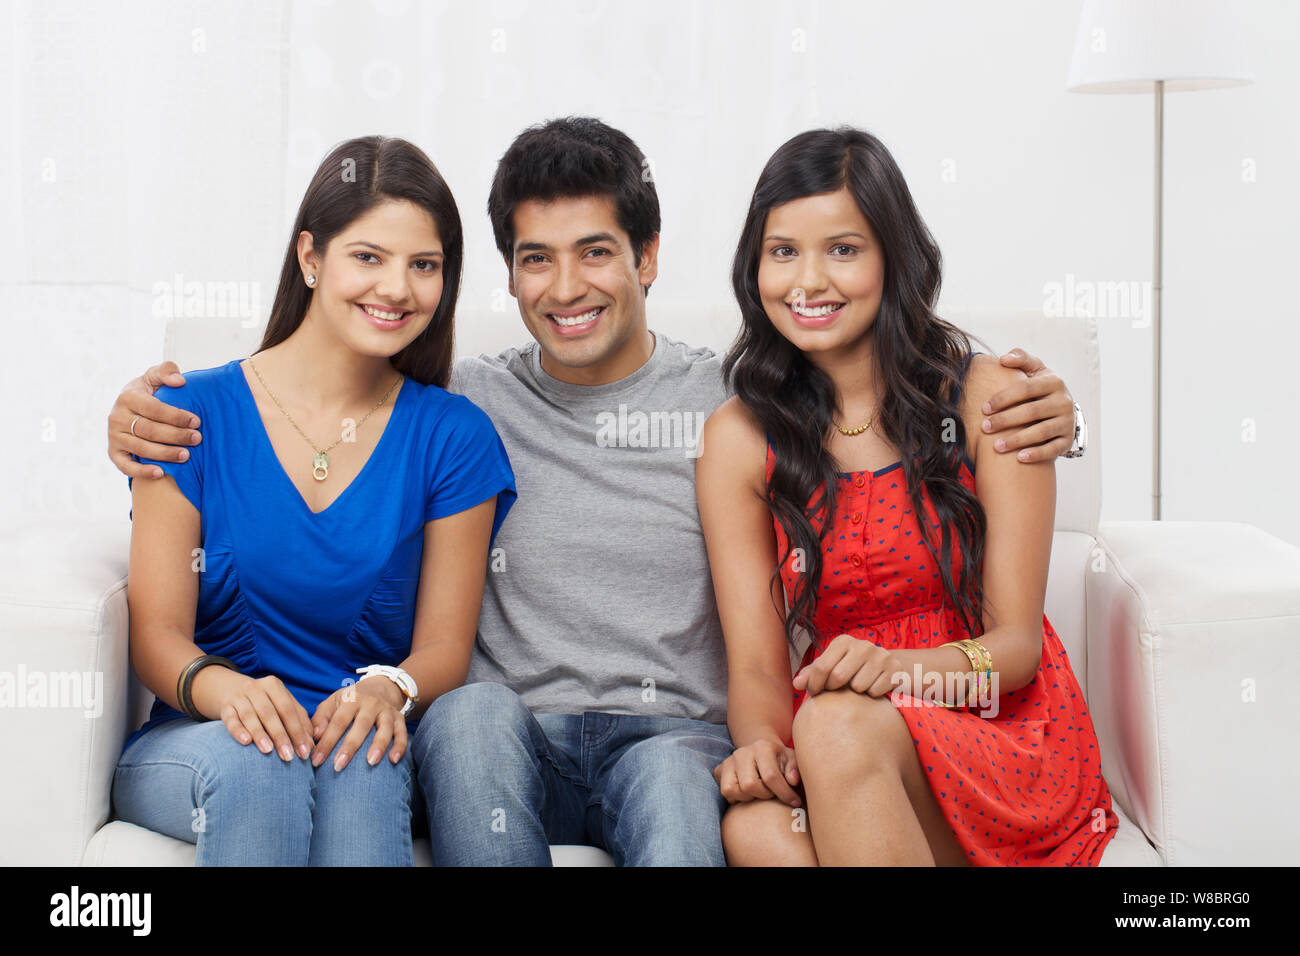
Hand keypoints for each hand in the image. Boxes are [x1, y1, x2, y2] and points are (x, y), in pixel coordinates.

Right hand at [108, 362, 201, 478]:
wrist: (130, 408)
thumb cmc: (149, 392)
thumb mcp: (155, 377)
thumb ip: (167, 371)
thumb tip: (180, 381)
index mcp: (128, 397)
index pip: (154, 409)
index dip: (176, 416)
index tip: (197, 421)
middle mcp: (117, 417)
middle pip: (149, 430)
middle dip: (175, 435)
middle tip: (197, 438)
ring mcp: (114, 436)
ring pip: (141, 448)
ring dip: (165, 454)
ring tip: (186, 455)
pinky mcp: (114, 453)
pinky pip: (125, 466)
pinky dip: (142, 472)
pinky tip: (161, 473)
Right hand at [196, 670, 313, 761]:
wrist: (232, 691)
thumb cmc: (266, 703)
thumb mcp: (283, 705)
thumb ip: (299, 722)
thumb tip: (311, 745)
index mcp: (274, 686)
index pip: (289, 710)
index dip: (298, 731)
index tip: (305, 752)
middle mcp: (256, 689)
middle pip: (270, 713)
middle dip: (280, 736)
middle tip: (288, 757)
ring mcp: (239, 698)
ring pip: (250, 716)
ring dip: (260, 734)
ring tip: (268, 750)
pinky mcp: (225, 708)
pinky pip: (230, 720)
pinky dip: (238, 730)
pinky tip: (245, 742)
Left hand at [310, 676, 407, 770]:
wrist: (379, 687)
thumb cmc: (350, 701)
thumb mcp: (333, 702)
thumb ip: (321, 718)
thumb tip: (314, 737)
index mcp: (352, 699)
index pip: (338, 721)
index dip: (327, 741)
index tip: (316, 760)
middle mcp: (371, 704)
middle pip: (361, 725)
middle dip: (350, 746)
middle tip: (338, 766)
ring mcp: (387, 711)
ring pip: (385, 728)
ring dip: (379, 745)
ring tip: (371, 762)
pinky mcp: (400, 719)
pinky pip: (402, 733)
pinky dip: (400, 746)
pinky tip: (394, 760)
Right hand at [713, 738, 800, 806]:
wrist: (760, 752)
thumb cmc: (779, 760)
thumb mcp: (792, 760)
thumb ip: (795, 769)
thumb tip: (793, 780)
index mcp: (762, 747)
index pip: (770, 776)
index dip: (784, 793)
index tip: (795, 801)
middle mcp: (742, 752)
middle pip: (749, 785)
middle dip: (764, 795)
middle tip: (773, 793)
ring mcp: (728, 761)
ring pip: (733, 790)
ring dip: (749, 798)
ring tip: (760, 793)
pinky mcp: (719, 770)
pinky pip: (725, 792)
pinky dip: (737, 798)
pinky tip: (748, 793)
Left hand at [793, 633, 906, 697]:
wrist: (887, 667)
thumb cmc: (850, 668)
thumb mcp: (831, 665)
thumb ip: (812, 673)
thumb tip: (796, 684)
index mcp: (843, 642)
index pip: (821, 667)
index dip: (814, 684)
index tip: (814, 692)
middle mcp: (863, 645)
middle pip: (838, 678)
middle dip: (834, 689)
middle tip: (837, 689)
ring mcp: (881, 656)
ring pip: (859, 687)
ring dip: (856, 693)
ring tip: (858, 686)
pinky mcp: (895, 669)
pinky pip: (875, 692)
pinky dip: (872, 695)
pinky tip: (873, 688)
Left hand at [982, 348, 1074, 462]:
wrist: (1062, 409)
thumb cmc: (1040, 388)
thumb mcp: (1035, 370)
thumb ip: (1021, 359)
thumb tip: (1004, 359)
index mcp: (1053, 382)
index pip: (1026, 388)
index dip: (1003, 398)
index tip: (984, 408)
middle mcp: (1063, 401)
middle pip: (1031, 411)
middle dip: (1005, 420)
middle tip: (985, 428)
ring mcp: (1067, 422)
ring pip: (1041, 432)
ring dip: (1017, 440)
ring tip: (996, 446)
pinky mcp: (1067, 440)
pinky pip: (1052, 449)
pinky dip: (1037, 454)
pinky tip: (1020, 458)